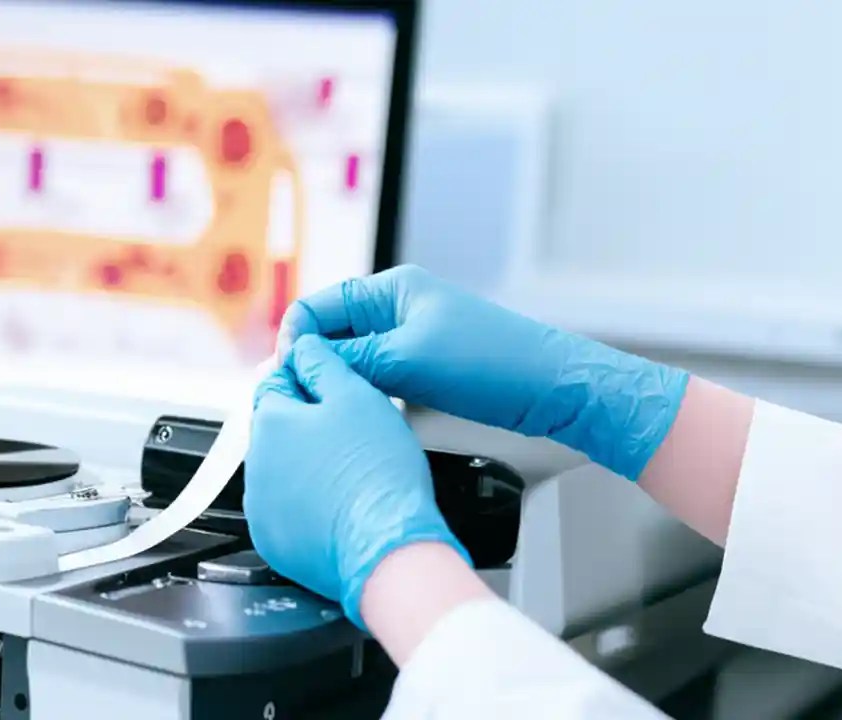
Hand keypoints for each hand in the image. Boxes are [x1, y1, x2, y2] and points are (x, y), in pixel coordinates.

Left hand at [244, 335, 470, 628]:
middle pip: (278, 430)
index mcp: (269, 423)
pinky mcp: (275, 542)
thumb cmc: (377, 474)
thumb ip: (321, 363)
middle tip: (353, 436)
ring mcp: (261, 508)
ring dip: (308, 466)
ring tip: (351, 474)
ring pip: (282, 471)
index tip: (333, 392)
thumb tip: (300, 345)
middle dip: (309, 426)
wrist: (388, 549)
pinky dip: (309, 505)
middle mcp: (254, 466)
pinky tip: (341, 505)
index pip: (275, 383)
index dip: (308, 382)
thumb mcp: (355, 395)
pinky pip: (288, 511)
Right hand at [278, 265, 688, 480]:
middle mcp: (398, 309)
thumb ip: (349, 359)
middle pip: (332, 333)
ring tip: (330, 409)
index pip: (318, 307)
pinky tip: (361, 415)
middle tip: (301, 399)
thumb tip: (302, 363)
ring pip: (354, 360)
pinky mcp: (426, 369)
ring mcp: (412, 340)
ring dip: (340, 381)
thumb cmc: (492, 364)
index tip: (286, 376)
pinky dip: (365, 394)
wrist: (555, 390)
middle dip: (313, 363)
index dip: (294, 340)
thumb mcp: (406, 360)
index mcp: (392, 289)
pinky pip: (378, 378)